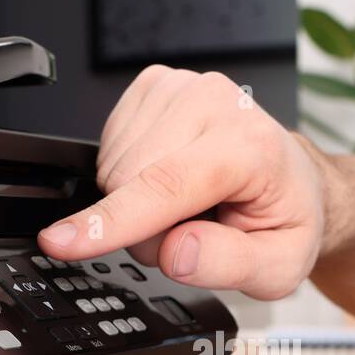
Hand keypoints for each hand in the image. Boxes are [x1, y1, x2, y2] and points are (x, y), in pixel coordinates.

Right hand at [36, 65, 327, 299]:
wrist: (292, 181)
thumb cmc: (286, 218)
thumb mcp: (279, 268)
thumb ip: (228, 265)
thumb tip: (175, 251)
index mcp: (252, 148)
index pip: (166, 186)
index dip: (110, 220)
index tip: (62, 241)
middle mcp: (216, 104)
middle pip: (129, 184)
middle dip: (147, 229)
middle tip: (194, 231)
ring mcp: (182, 88)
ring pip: (112, 169)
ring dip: (139, 204)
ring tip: (189, 204)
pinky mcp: (153, 86)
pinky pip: (108, 149)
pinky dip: (131, 178)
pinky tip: (170, 179)